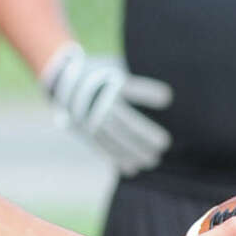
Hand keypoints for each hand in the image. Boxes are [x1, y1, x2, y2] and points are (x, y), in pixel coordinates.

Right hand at [42, 41, 172, 174]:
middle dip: (143, 133)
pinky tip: (133, 168)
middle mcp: (98, 100)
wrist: (65, 79)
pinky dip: (117, 159)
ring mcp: (90, 117)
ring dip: (133, 151)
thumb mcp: (116, 66)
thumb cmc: (103, 72)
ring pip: (113, 137)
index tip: (168, 97)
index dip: (148, 93)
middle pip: (123, 119)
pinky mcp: (85, 131)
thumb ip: (135, 75)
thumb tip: (169, 91)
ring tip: (153, 160)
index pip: (130, 87)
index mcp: (109, 80)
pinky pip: (101, 147)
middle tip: (164, 144)